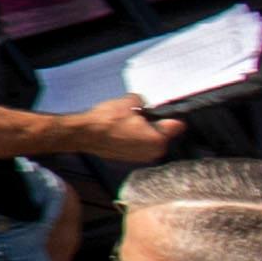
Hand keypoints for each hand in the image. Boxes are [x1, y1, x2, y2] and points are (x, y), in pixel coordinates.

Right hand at [64, 102, 188, 168]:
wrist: (85, 134)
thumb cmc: (107, 120)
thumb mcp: (129, 101)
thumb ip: (142, 102)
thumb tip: (142, 104)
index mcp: (158, 139)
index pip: (177, 125)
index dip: (171, 115)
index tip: (167, 111)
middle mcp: (152, 152)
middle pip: (162, 134)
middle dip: (154, 125)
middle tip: (140, 115)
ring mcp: (140, 157)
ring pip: (148, 141)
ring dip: (142, 133)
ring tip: (126, 123)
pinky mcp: (127, 159)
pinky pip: (136, 146)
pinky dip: (131, 139)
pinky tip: (119, 131)